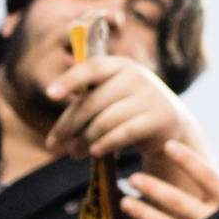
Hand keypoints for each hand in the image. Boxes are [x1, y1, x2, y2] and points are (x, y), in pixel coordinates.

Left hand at [44, 53, 188, 161]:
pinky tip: (95, 152)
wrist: (169, 122)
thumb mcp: (110, 96)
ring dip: (84, 140)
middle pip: (92, 101)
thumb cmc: (128, 109)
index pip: (92, 67)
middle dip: (68, 125)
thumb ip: (85, 102)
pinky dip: (106, 144)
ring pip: (105, 120)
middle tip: (54, 145)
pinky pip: (124, 132)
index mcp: (120, 65)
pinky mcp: (160, 117)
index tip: (50, 95)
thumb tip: (54, 132)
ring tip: (74, 153)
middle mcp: (137, 76)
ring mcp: (150, 96)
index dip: (70, 80)